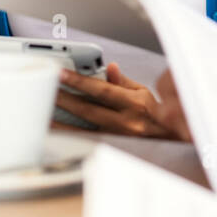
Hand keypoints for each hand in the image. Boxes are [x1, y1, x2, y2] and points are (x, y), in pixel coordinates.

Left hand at [54, 64, 186, 139]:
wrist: (172, 143)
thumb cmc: (157, 116)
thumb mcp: (145, 93)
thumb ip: (123, 82)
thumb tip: (109, 69)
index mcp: (135, 103)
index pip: (102, 90)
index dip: (79, 81)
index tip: (61, 74)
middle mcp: (127, 122)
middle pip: (88, 110)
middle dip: (65, 98)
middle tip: (47, 89)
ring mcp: (119, 138)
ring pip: (84, 129)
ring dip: (63, 121)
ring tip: (45, 112)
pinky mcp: (114, 148)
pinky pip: (88, 140)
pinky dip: (72, 135)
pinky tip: (58, 131)